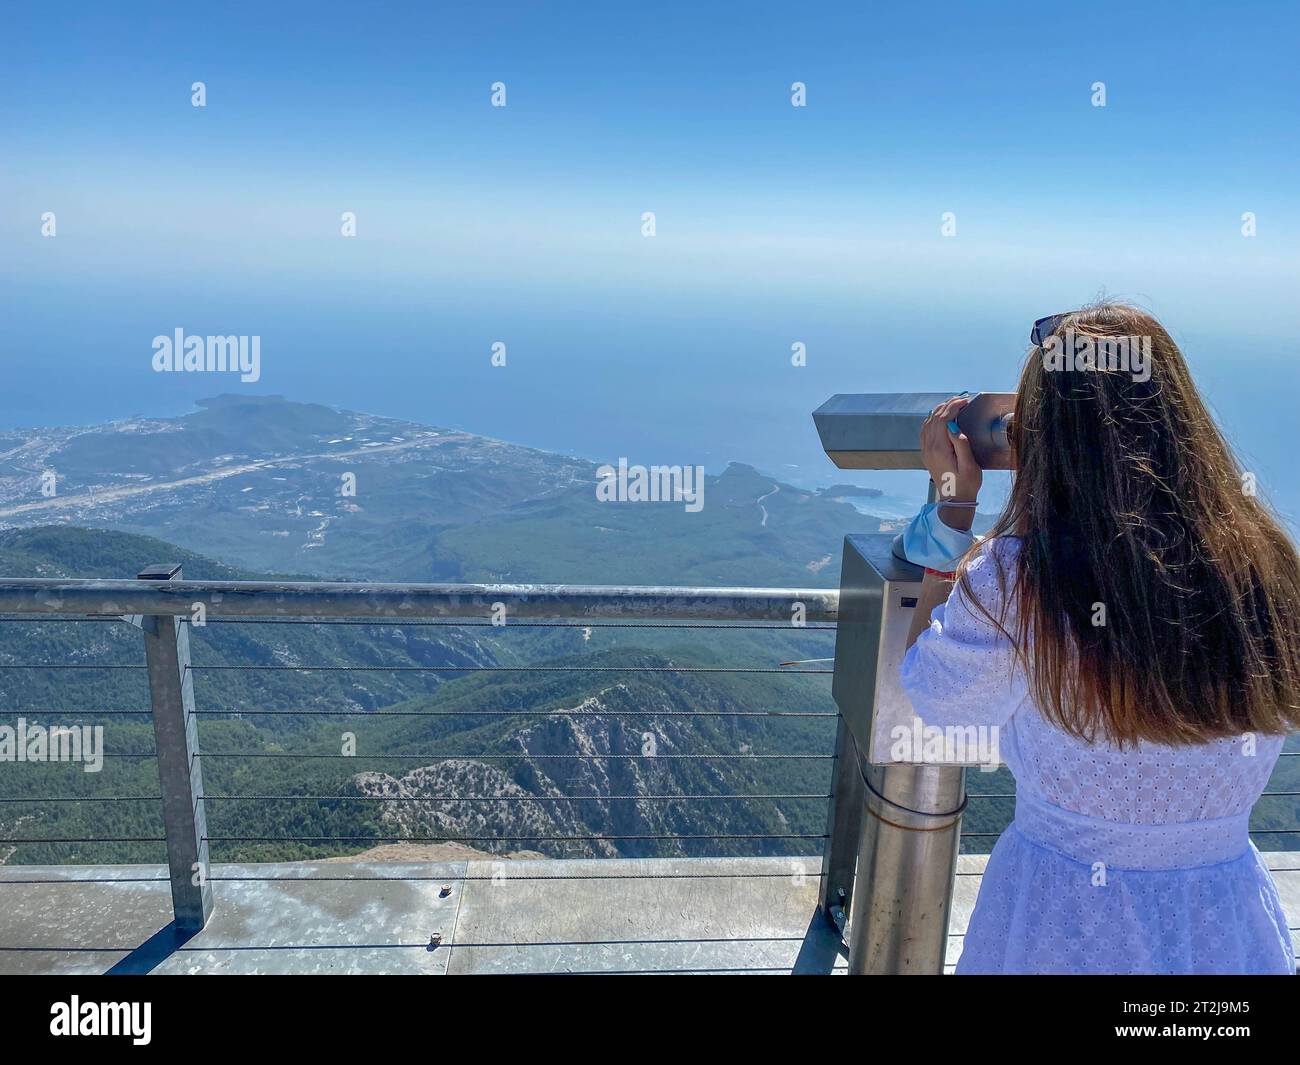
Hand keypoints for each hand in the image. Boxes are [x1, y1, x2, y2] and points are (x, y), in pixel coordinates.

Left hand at [921, 395, 981, 528]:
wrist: (955, 500)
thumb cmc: (966, 484)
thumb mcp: (969, 465)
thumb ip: (961, 444)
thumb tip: (953, 426)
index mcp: (940, 449)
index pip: (943, 419)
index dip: (953, 407)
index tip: (965, 401)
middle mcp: (929, 448)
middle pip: (934, 418)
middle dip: (947, 405)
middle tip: (961, 398)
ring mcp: (926, 451)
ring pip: (928, 423)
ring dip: (940, 411)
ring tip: (953, 404)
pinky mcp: (927, 454)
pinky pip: (925, 431)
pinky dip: (933, 420)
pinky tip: (941, 417)